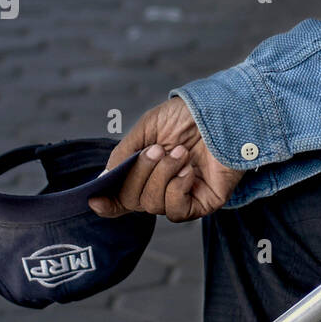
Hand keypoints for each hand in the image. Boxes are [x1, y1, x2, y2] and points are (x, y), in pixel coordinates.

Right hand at [88, 98, 244, 222]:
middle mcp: (163, 185)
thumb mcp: (148, 128)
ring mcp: (183, 195)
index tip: (95, 200)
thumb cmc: (189, 114)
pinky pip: (177, 212)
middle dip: (140, 175)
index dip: (108, 203)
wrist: (225, 109)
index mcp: (148, 170)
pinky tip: (189, 171)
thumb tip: (104, 179)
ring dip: (162, 177)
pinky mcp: (203, 202)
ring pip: (153, 206)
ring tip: (180, 153)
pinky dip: (177, 191)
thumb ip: (125, 154)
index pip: (122, 196)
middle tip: (158, 150)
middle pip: (133, 200)